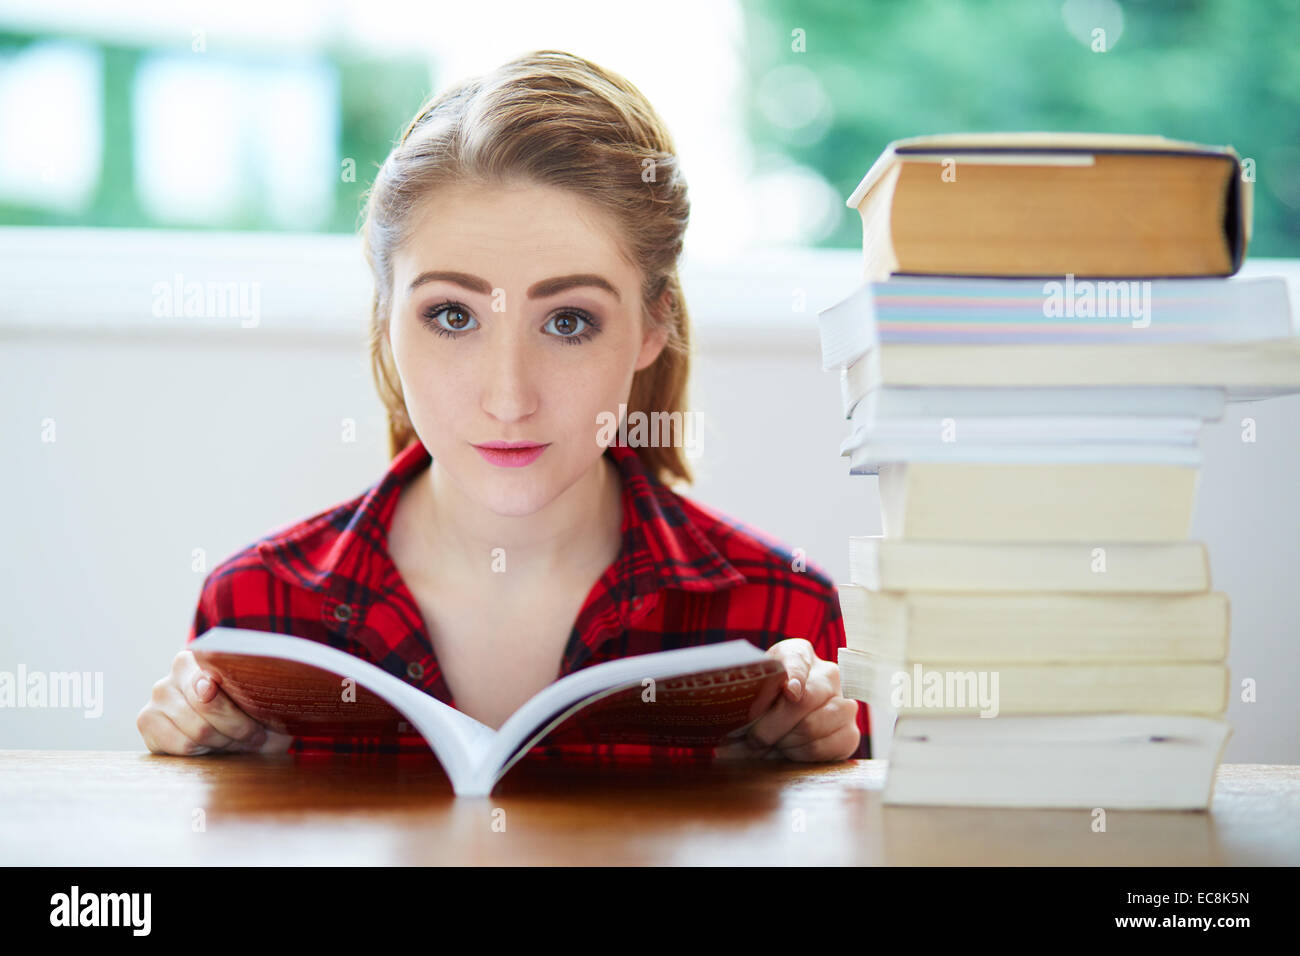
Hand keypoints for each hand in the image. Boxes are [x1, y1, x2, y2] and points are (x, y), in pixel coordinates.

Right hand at [137, 649, 292, 754]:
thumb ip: (254, 684)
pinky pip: (183, 747)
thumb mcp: (260, 697)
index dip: (222, 690)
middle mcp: (169, 679)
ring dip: (227, 742)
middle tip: (256, 735)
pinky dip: (206, 752)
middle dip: (238, 726)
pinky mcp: (148, 730)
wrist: (238, 736)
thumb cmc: (251, 712)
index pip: (206, 675)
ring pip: (197, 731)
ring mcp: (155, 704)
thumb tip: (259, 677)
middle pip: (206, 707)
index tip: (230, 699)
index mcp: (195, 660)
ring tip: (240, 741)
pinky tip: (215, 748)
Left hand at [715, 639, 859, 761]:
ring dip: (784, 742)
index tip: (789, 692)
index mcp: (800, 653)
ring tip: (770, 745)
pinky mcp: (850, 734)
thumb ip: (751, 689)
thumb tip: (750, 710)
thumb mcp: (753, 687)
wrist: (780, 719)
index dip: (794, 676)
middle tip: (753, 739)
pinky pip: (823, 748)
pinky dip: (800, 754)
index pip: (797, 660)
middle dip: (771, 726)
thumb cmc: (762, 700)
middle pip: (803, 701)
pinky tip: (789, 751)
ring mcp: (844, 703)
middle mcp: (828, 674)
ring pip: (811, 727)